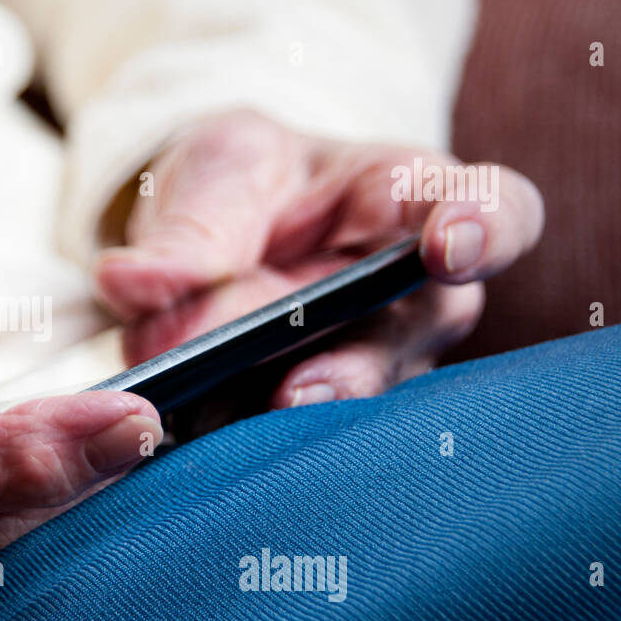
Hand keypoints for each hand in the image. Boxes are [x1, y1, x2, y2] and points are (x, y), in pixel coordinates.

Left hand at [95, 110, 544, 406]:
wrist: (215, 229)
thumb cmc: (246, 181)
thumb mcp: (217, 170)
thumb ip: (191, 224)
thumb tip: (129, 281)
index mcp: (413, 202)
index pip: (491, 211)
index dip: (483, 232)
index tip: (449, 247)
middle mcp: (413, 297)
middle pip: (415, 334)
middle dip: (353, 366)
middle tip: (296, 390)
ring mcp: (366, 365)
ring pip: (344, 401)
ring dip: (276, 412)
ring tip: (218, 422)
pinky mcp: (305, 415)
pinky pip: (284, 442)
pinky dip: (230, 443)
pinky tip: (186, 449)